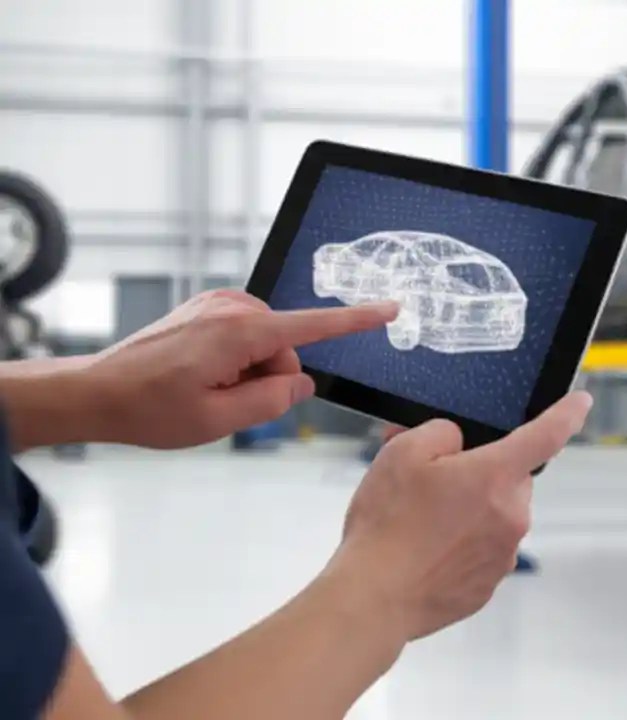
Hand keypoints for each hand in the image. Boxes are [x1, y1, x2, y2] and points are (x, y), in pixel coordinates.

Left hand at [84, 289, 397, 448]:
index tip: (390, 307)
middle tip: (223, 400)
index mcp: (239, 332)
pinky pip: (245, 337)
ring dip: (248, 372)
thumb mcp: (219, 420)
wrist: (96, 391)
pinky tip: (201, 376)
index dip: (356, 319)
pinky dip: (235, 360)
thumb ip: (272, 401)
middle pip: (286, 348)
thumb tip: (300, 384)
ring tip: (204, 389)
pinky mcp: (207, 308)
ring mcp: (217, 303)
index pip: (313, 326)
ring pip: (266, 345)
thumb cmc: (148, 408)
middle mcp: (231, 307)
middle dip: (269, 378)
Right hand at [329, 391, 592, 641]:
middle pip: (509, 479)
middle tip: (434, 483)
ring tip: (422, 524)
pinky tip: (426, 551)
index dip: (567, 414)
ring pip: (495, 516)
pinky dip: (461, 546)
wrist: (373, 598)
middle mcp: (511, 515)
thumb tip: (456, 440)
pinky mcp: (489, 584)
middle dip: (479, 474)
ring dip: (469, 513)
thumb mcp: (401, 453)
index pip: (546, 435)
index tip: (581, 403)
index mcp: (495, 476)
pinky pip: (483, 551)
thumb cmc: (387, 527)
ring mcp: (504, 554)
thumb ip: (440, 433)